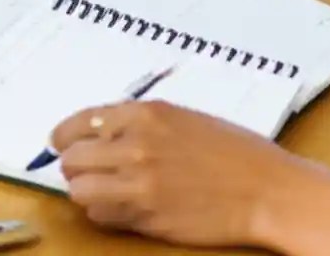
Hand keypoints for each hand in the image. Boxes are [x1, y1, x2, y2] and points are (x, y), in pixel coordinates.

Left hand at [51, 100, 318, 248]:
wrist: (268, 188)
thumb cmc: (234, 152)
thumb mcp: (183, 119)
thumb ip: (141, 124)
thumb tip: (101, 134)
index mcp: (145, 112)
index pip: (79, 123)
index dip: (65, 138)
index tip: (62, 145)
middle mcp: (136, 142)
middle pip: (71, 158)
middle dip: (75, 167)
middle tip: (88, 173)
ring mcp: (139, 180)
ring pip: (78, 189)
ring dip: (86, 192)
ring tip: (106, 194)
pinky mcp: (147, 213)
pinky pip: (101, 216)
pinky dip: (106, 215)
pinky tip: (125, 210)